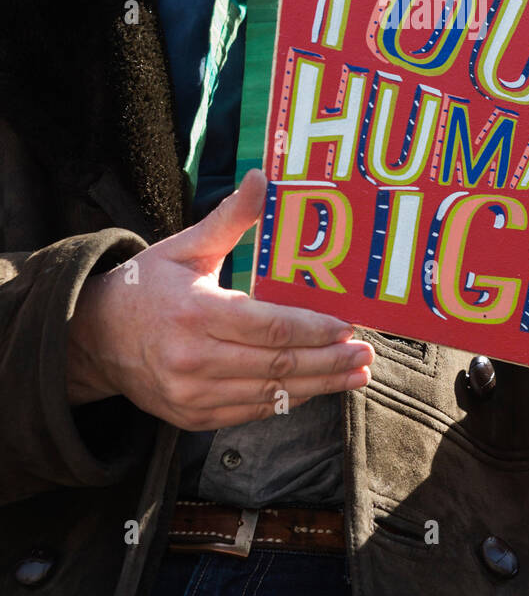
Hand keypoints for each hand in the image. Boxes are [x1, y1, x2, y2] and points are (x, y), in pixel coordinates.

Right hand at [66, 168, 373, 429]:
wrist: (95, 337)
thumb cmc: (146, 286)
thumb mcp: (185, 247)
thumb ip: (230, 218)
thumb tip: (263, 178)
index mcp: (194, 313)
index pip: (269, 327)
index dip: (314, 329)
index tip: (348, 325)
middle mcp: (192, 360)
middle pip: (277, 364)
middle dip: (328, 361)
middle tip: (365, 355)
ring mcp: (191, 394)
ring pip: (269, 394)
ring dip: (317, 386)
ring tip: (354, 375)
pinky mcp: (192, 417)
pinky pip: (250, 412)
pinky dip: (285, 401)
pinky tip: (314, 388)